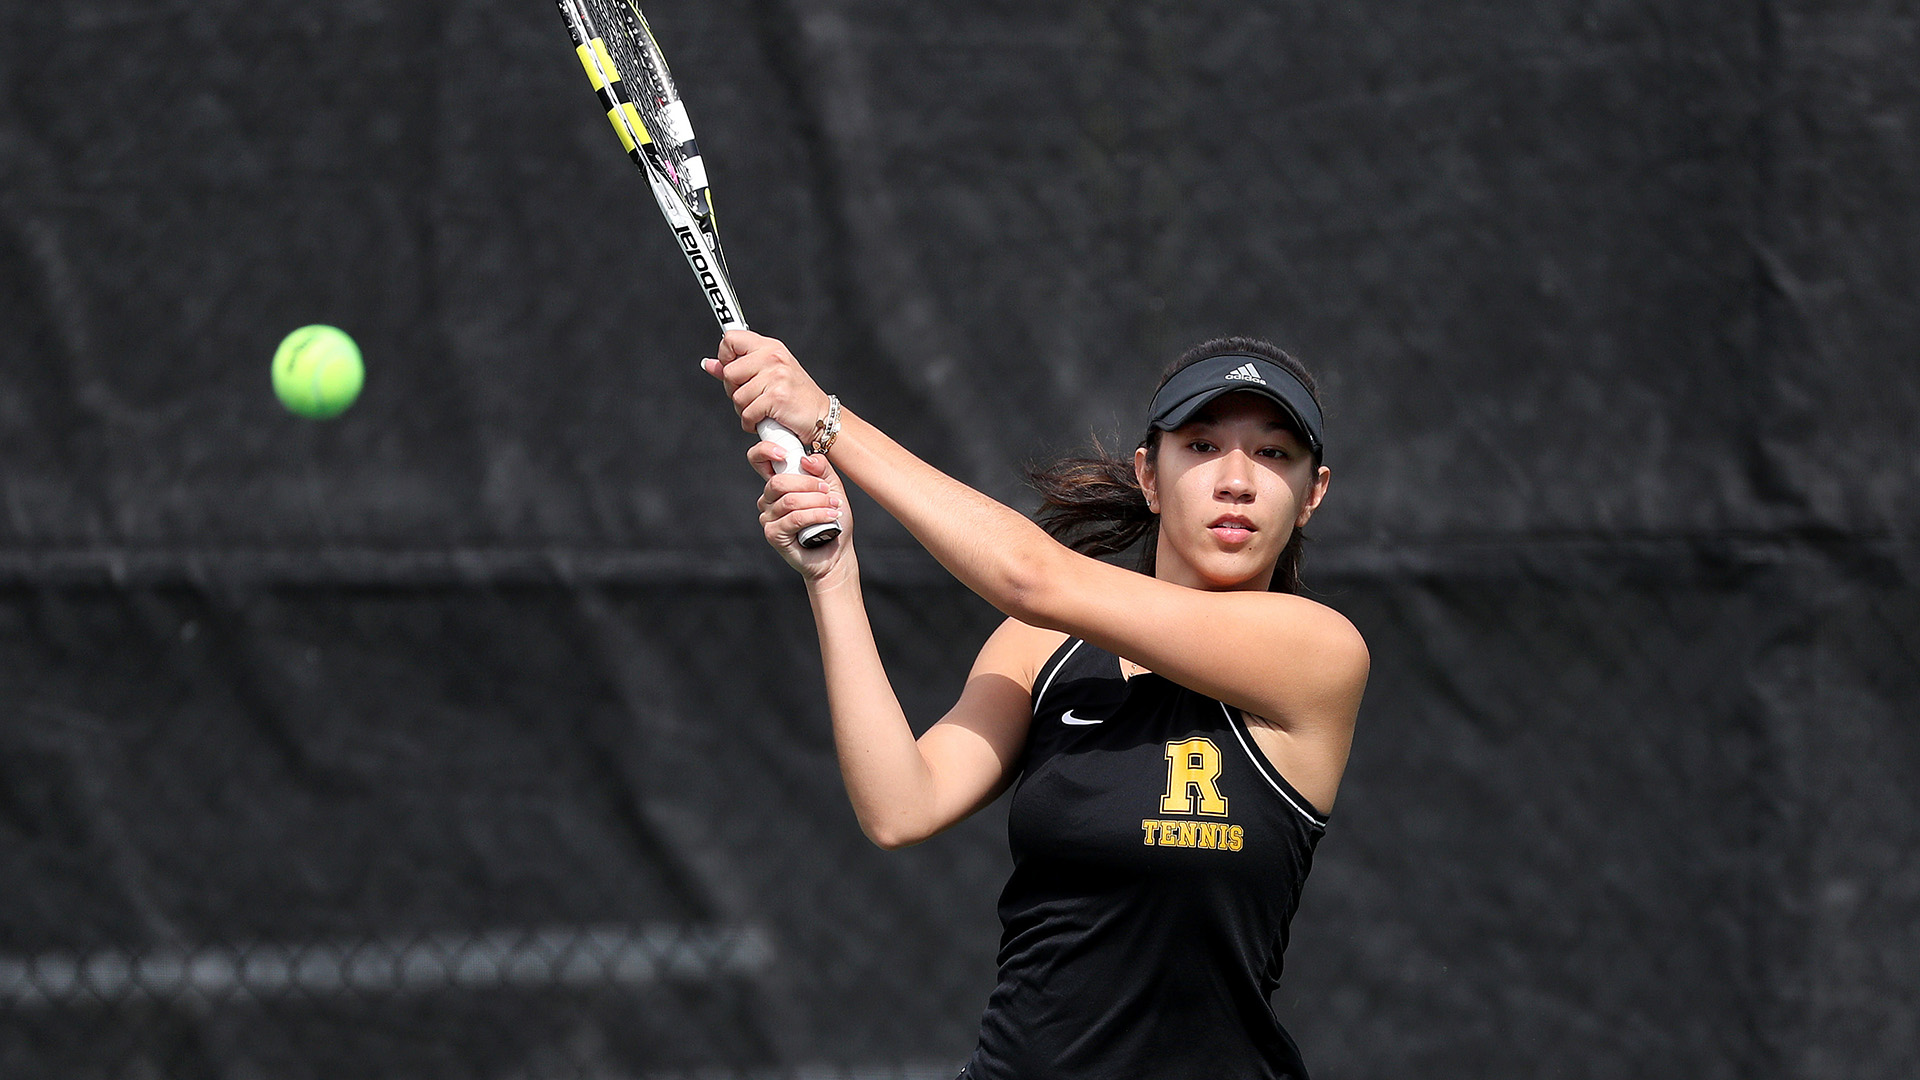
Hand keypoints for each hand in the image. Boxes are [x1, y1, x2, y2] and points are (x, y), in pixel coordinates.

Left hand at [702, 330, 831, 442]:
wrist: (820, 417)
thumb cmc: (794, 396)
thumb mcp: (767, 374)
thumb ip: (737, 367)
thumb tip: (709, 364)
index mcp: (770, 347)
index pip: (731, 338)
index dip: (725, 356)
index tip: (732, 369)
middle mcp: (773, 357)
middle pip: (729, 373)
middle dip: (734, 391)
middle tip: (751, 397)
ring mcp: (776, 376)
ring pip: (737, 396)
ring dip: (743, 410)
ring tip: (760, 410)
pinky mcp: (777, 396)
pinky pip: (747, 413)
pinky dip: (751, 423)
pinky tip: (762, 421)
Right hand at [751, 443, 851, 579]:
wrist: (837, 553)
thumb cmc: (833, 520)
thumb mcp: (832, 488)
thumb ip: (822, 469)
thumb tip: (806, 458)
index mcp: (778, 484)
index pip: (758, 459)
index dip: (765, 450)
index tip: (786, 454)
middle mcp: (768, 500)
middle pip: (779, 482)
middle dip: (809, 484)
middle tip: (828, 491)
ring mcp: (768, 518)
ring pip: (790, 501)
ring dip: (818, 502)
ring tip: (835, 507)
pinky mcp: (773, 534)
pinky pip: (794, 518)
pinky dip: (816, 515)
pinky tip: (831, 517)